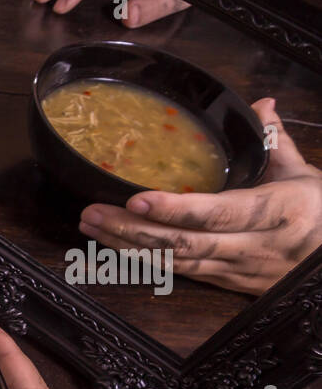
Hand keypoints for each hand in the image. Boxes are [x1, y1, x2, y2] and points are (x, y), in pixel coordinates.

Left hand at [78, 99, 321, 295]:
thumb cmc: (318, 213)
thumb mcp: (302, 174)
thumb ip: (273, 140)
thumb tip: (260, 105)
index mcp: (274, 212)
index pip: (217, 214)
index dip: (175, 211)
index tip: (137, 200)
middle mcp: (251, 246)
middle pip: (182, 244)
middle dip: (131, 231)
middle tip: (91, 212)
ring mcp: (233, 269)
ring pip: (172, 263)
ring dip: (126, 247)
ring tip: (90, 226)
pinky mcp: (223, 284)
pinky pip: (177, 274)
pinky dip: (141, 262)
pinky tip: (114, 248)